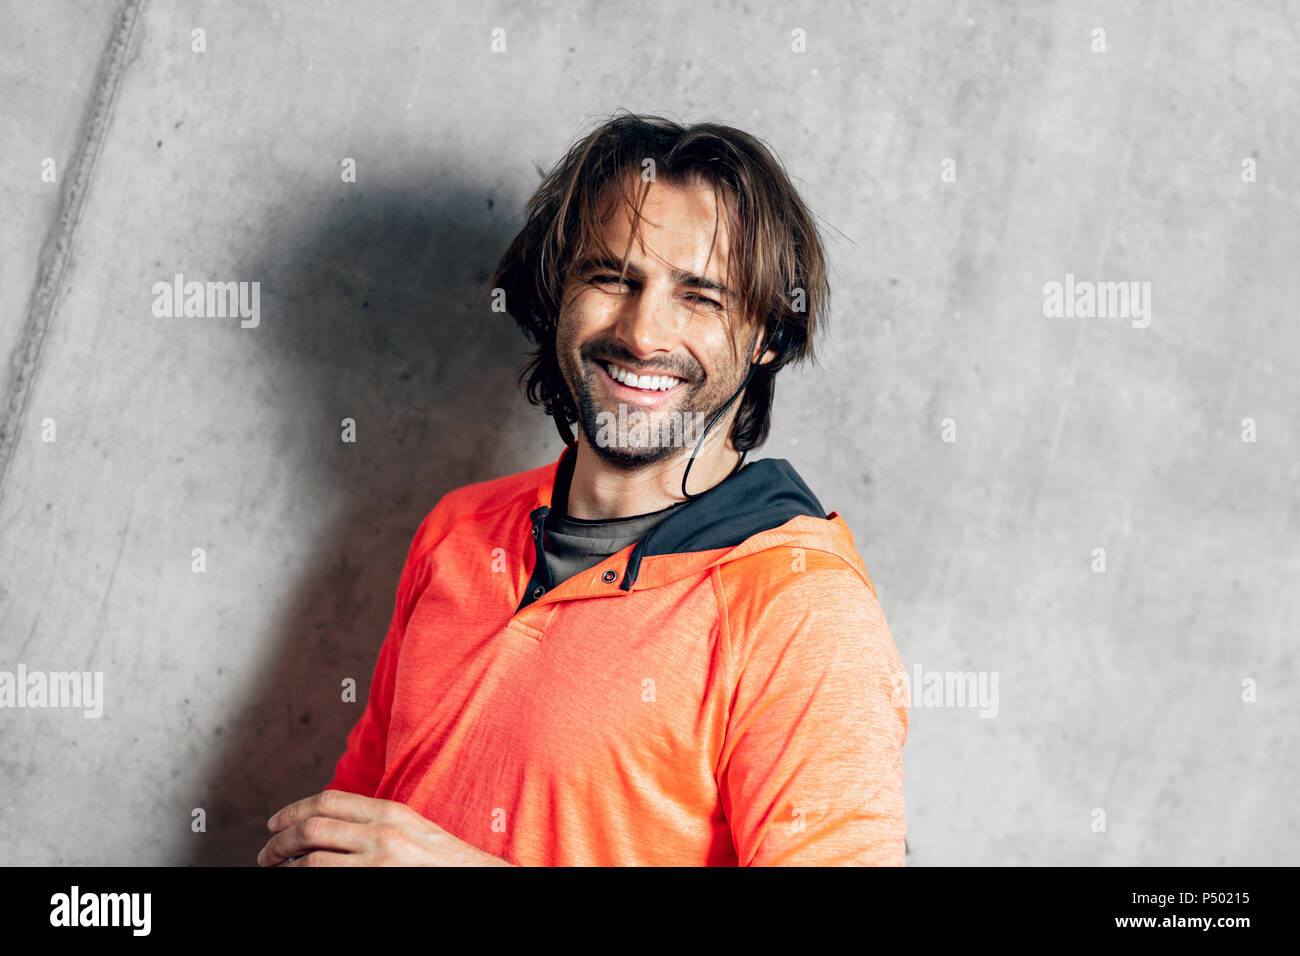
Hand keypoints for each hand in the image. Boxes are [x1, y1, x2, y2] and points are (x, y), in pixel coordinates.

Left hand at [257, 790, 513, 865]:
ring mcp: (377, 865)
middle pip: (311, 830)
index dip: (292, 811)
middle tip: (266, 854)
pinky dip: (308, 880)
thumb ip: (377, 821)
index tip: (274, 823)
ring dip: (287, 867)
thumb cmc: (445, 860)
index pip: (327, 802)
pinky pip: (326, 882)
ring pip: (312, 861)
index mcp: (390, 812)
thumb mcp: (412, 828)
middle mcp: (382, 835)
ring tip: (279, 872)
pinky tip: (302, 881)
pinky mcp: (375, 887)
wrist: (476, 878)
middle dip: (278, 842)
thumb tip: (331, 824)